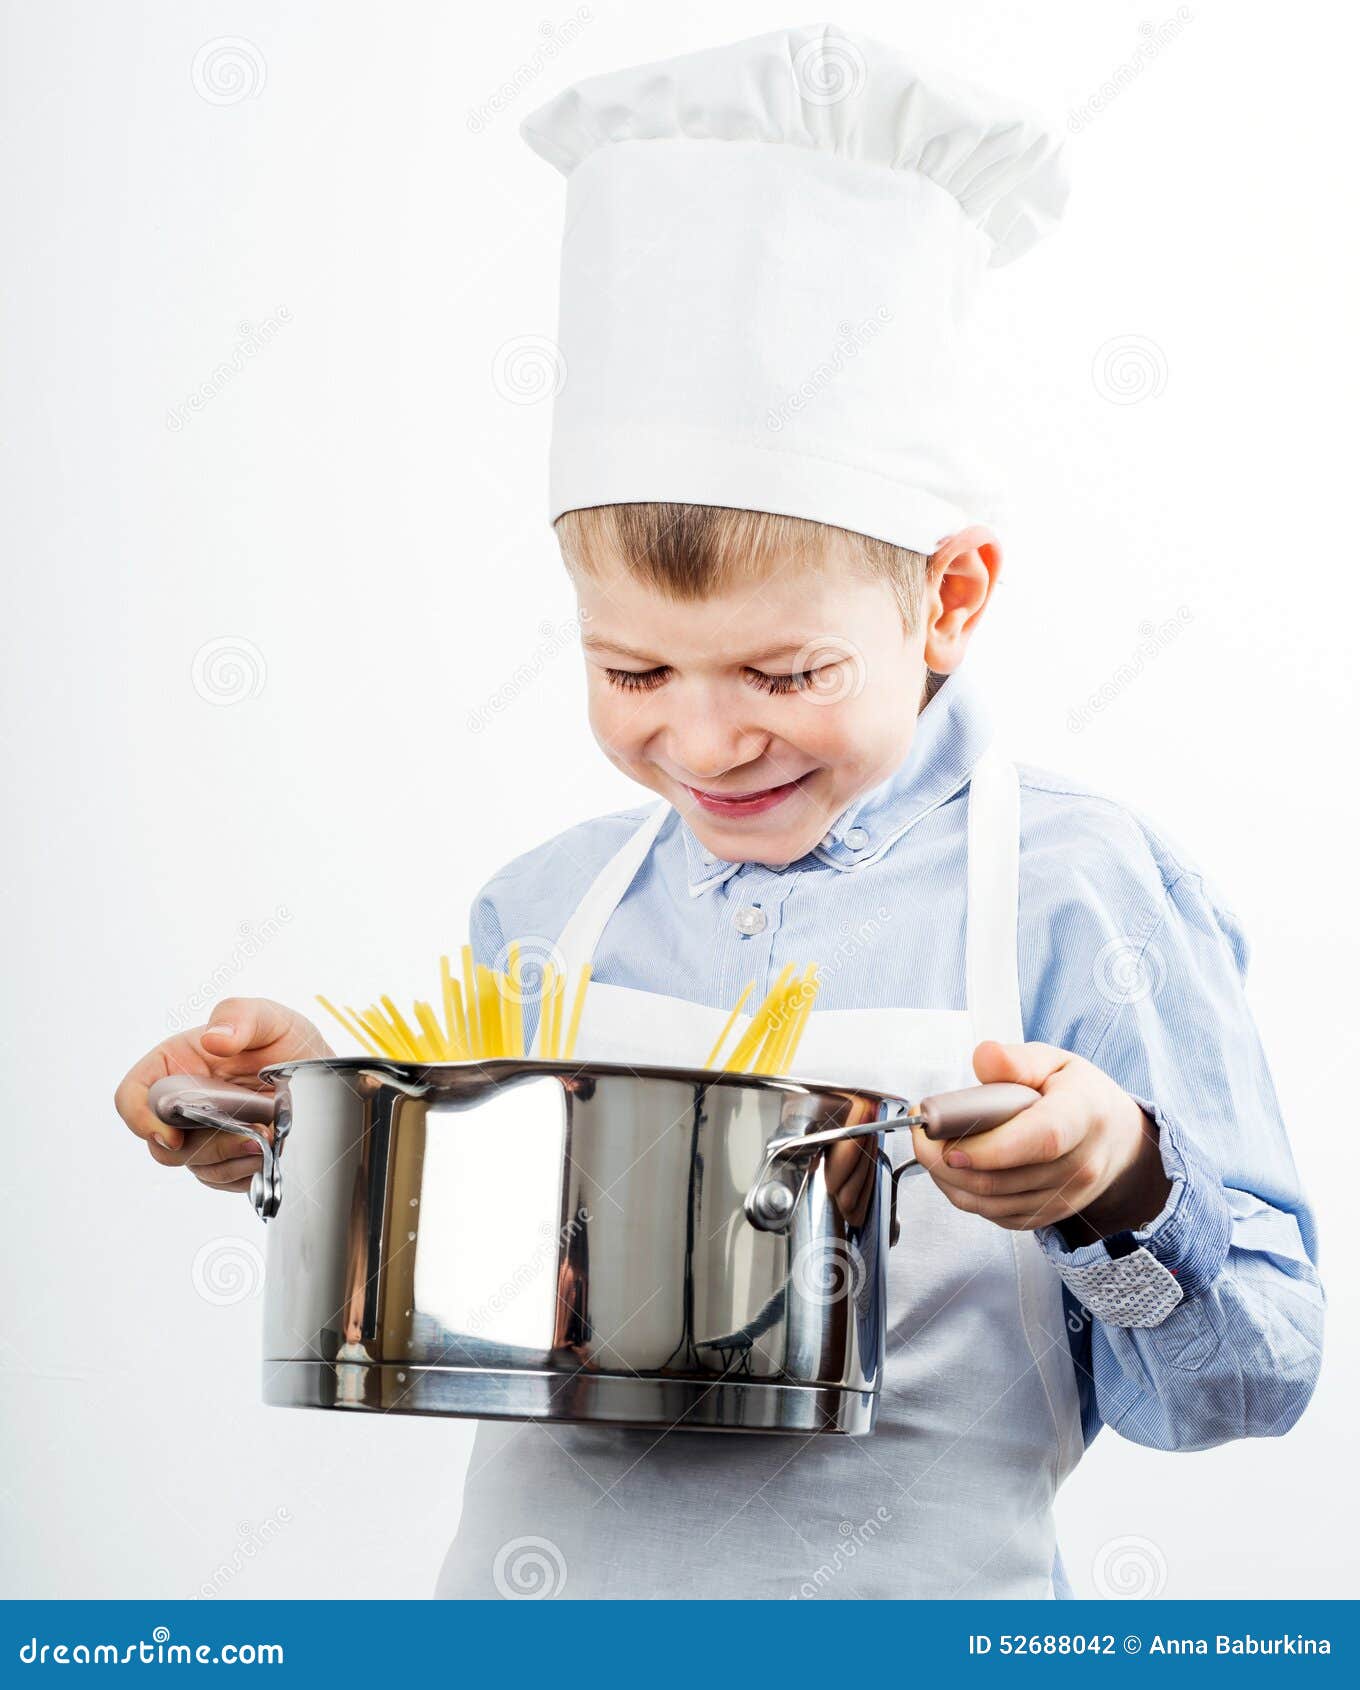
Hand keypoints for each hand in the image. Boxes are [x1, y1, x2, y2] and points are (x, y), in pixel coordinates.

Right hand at [113, 998, 332, 1195]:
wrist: (320, 1072)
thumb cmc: (285, 1039)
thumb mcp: (268, 1017)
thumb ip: (238, 1017)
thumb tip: (214, 1040)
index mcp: (174, 1065)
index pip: (132, 1096)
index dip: (140, 1119)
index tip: (172, 1135)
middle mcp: (182, 1103)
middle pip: (162, 1144)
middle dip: (202, 1146)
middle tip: (247, 1134)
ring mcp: (203, 1132)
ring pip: (194, 1165)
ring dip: (228, 1161)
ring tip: (265, 1143)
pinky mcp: (228, 1156)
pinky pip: (221, 1179)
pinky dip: (243, 1174)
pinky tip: (267, 1156)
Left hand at [911, 1040, 1171, 1241]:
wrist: (1114, 1137)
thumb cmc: (1078, 1095)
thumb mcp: (1053, 1061)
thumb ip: (1016, 1060)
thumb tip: (985, 1057)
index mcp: (1084, 1115)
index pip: (1042, 1139)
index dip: (992, 1149)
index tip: (950, 1144)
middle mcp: (1080, 1165)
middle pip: (1004, 1179)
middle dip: (947, 1161)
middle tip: (922, 1134)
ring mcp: (1065, 1197)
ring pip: (992, 1203)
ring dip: (949, 1179)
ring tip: (932, 1147)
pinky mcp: (1047, 1216)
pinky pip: (995, 1216)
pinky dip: (964, 1195)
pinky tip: (953, 1169)